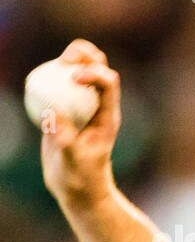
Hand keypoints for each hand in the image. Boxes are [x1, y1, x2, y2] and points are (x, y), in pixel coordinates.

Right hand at [39, 39, 122, 210]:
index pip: (109, 84)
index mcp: (107, 116)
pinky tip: (39, 78)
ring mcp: (83, 104)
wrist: (76, 187)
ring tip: (56, 64)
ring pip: (82, 69)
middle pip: (100, 67)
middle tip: (64, 62)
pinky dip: (52, 73)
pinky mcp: (67, 106)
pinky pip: (61, 81)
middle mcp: (98, 106)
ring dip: (71, 58)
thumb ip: (64, 141)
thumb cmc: (79, 179)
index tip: (73, 77)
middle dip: (85, 55)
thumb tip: (53, 116)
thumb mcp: (71, 163)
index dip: (94, 72)